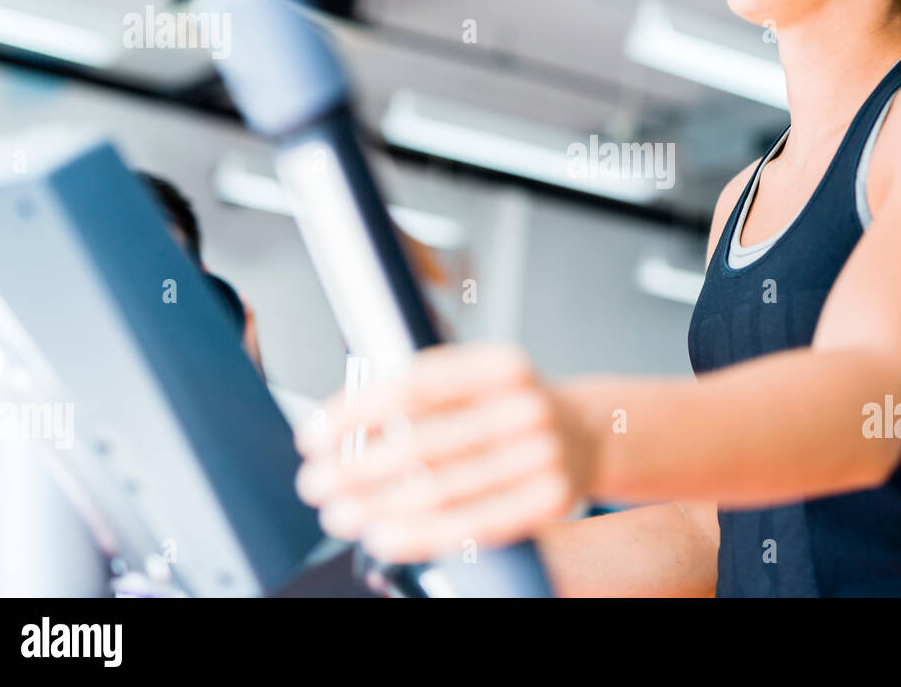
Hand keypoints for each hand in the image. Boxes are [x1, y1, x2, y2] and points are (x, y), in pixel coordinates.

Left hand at [293, 341, 594, 563]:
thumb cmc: (511, 407)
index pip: (414, 385)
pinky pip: (474, 524)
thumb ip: (424, 391)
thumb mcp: (477, 378)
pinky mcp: (551, 498)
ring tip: (340, 513)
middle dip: (357, 467)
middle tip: (317, 481)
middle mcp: (527, 405)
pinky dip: (422, 534)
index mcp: (503, 364)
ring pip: (443, 488)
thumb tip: (345, 424)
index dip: (356, 412)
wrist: (584, 434)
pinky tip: (386, 536)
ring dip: (379, 505)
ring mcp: (544, 453)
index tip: (316, 435)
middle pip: (424, 441)